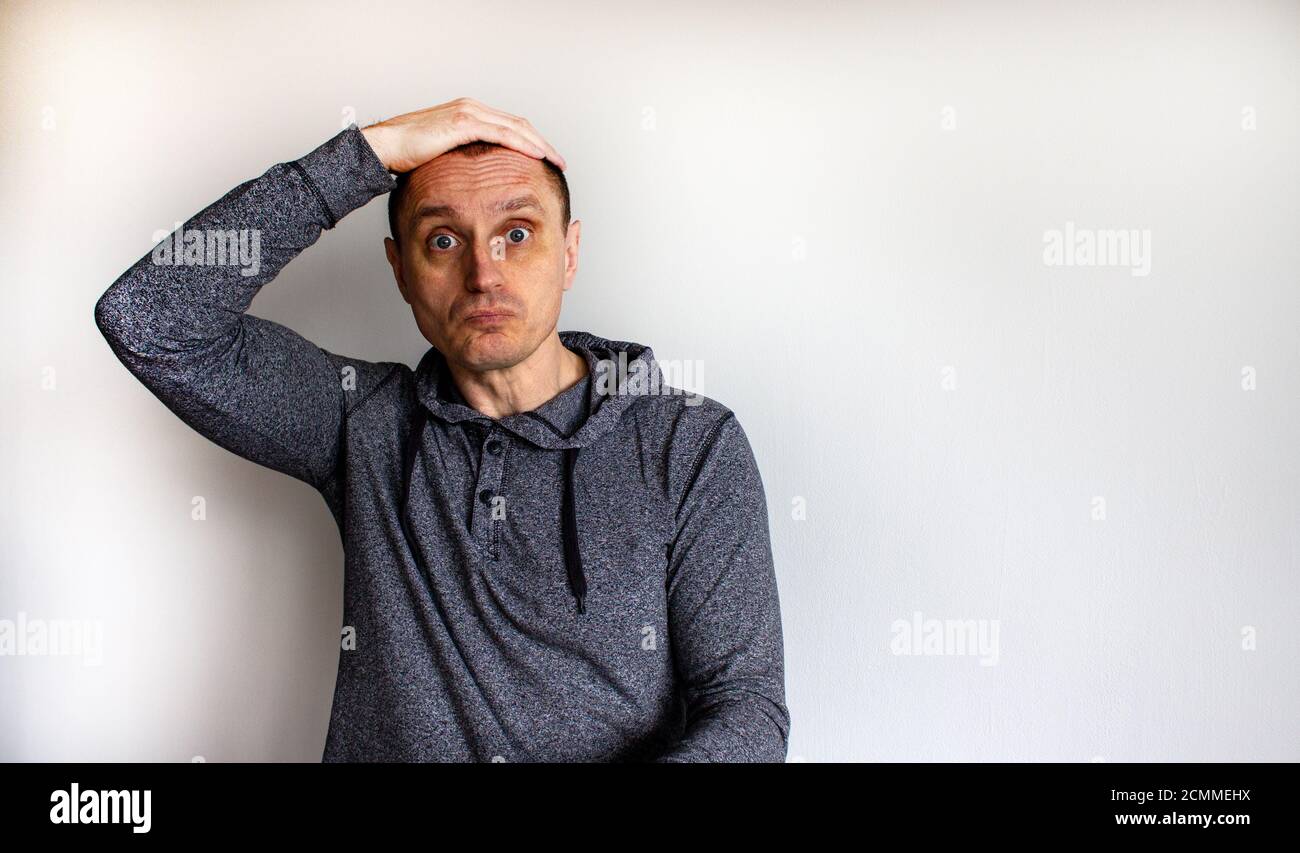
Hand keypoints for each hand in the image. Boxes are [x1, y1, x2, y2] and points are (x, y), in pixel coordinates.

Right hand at [360, 97, 566, 173]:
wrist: (384, 147)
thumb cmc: (407, 156)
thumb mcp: (443, 157)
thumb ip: (462, 160)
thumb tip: (475, 179)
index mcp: (468, 114)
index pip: (508, 126)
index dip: (530, 142)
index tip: (545, 159)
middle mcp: (471, 108)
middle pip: (518, 124)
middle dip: (541, 143)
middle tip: (559, 161)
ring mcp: (468, 113)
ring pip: (515, 128)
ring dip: (539, 145)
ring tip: (555, 161)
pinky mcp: (463, 123)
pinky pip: (502, 134)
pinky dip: (522, 145)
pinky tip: (537, 156)